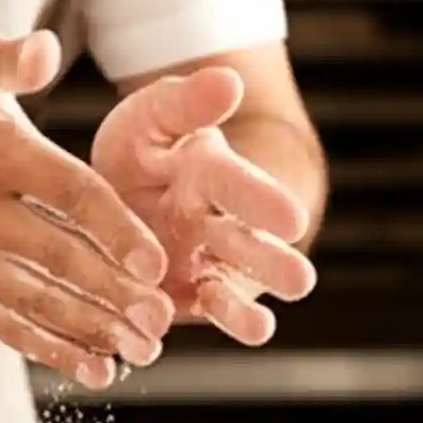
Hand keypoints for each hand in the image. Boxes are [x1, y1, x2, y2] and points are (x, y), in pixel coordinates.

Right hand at [0, 23, 174, 388]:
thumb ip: (5, 55)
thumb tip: (47, 50)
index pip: (68, 195)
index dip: (116, 230)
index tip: (154, 262)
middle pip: (60, 259)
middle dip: (115, 294)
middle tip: (162, 319)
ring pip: (37, 299)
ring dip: (92, 328)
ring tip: (141, 350)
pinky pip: (3, 322)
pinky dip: (48, 347)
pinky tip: (91, 366)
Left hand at [89, 68, 316, 345]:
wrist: (122, 188)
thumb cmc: (144, 147)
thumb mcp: (152, 115)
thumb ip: (185, 101)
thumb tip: (227, 78)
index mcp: (211, 174)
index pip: (238, 185)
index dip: (261, 201)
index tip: (290, 218)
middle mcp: (215, 225)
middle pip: (245, 245)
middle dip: (269, 263)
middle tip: (300, 280)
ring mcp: (197, 265)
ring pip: (223, 290)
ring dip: (238, 309)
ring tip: (259, 327)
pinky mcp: (173, 299)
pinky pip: (177, 318)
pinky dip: (169, 331)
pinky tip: (164, 344)